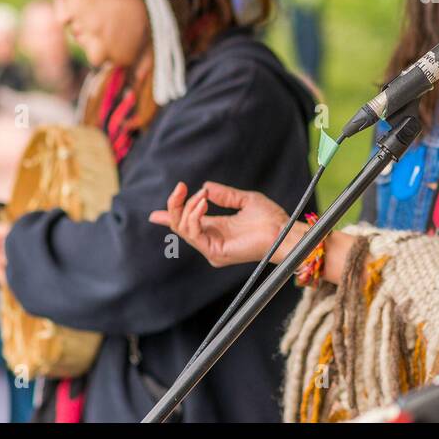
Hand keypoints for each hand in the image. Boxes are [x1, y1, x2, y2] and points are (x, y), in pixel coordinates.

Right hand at [149, 182, 290, 267]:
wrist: (284, 231)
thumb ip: (224, 194)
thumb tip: (206, 186)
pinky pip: (194, 234)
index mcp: (217, 228)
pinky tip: (202, 203)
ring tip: (200, 195)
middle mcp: (211, 239)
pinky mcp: (216, 251)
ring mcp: (212, 247)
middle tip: (180, 187)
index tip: (154, 215)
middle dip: (175, 205)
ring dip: (188, 207)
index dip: (171, 217)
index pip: (187, 223)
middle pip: (180, 225)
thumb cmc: (271, 219)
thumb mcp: (245, 200)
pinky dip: (194, 216)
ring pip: (184, 228)